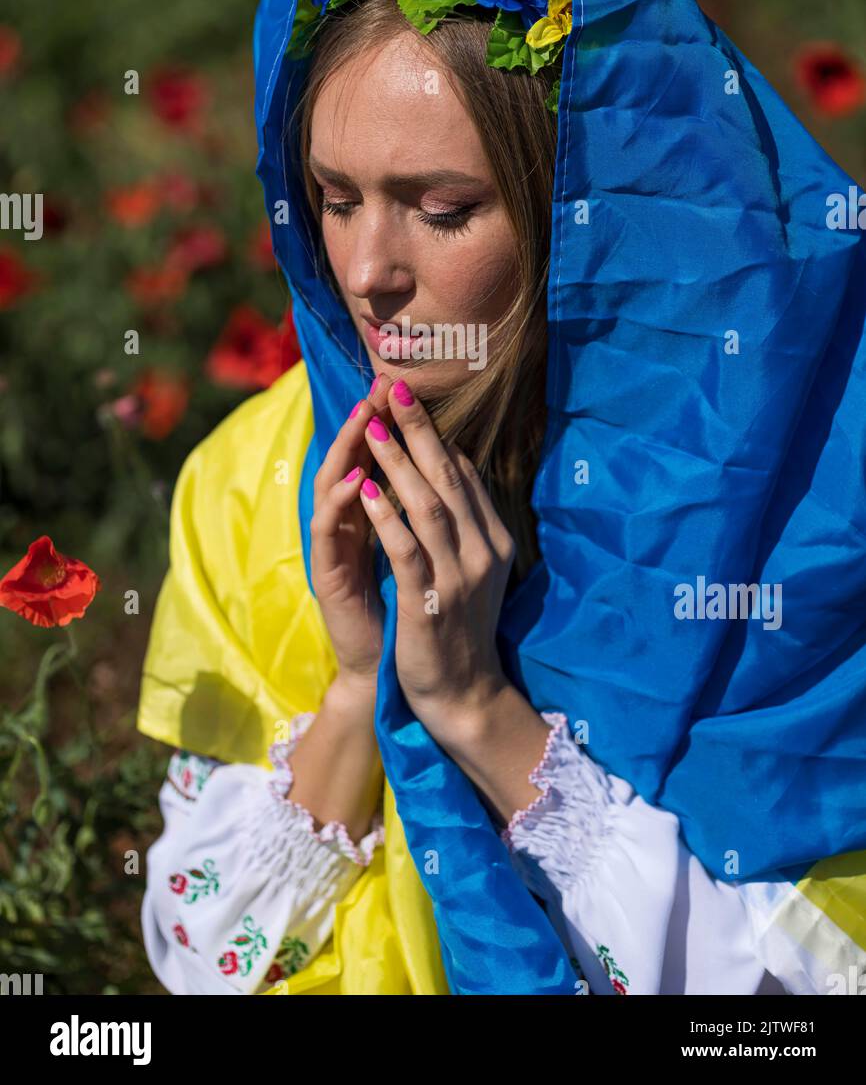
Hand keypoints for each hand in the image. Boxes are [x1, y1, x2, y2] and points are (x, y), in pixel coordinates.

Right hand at [309, 372, 392, 687]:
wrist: (391, 670)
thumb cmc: (407, 607)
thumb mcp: (421, 550)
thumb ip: (420, 511)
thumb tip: (447, 467)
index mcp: (370, 515)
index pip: (376, 457)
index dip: (390, 423)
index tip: (408, 387)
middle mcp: (346, 524)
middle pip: (350, 459)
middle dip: (365, 421)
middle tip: (381, 385)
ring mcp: (332, 547)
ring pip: (331, 485)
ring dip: (347, 450)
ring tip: (364, 417)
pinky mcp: (326, 574)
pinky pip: (327, 531)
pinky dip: (339, 502)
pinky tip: (356, 480)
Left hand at [355, 377, 515, 741]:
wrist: (465, 695)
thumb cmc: (461, 627)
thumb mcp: (472, 569)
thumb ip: (464, 524)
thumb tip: (450, 469)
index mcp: (493, 540)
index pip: (464, 474)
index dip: (436, 433)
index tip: (408, 397)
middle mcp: (482, 552)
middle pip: (448, 478)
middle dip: (419, 430)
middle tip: (393, 389)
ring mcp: (458, 577)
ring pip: (429, 507)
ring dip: (399, 464)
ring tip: (374, 428)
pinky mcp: (429, 603)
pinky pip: (407, 551)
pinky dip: (386, 518)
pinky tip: (366, 491)